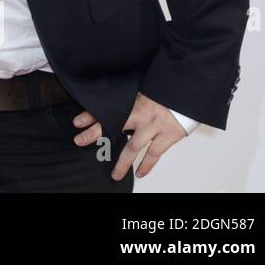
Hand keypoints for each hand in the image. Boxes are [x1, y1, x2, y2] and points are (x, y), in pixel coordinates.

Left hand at [70, 91, 187, 179]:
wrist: (188, 92)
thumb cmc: (165, 92)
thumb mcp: (144, 90)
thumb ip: (130, 99)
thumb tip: (113, 101)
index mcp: (134, 102)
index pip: (107, 109)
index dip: (90, 115)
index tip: (77, 122)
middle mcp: (142, 114)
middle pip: (114, 125)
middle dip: (95, 134)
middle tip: (80, 141)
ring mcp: (154, 126)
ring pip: (134, 147)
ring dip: (123, 162)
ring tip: (115, 174)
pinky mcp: (169, 135)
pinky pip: (155, 153)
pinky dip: (147, 165)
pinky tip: (140, 173)